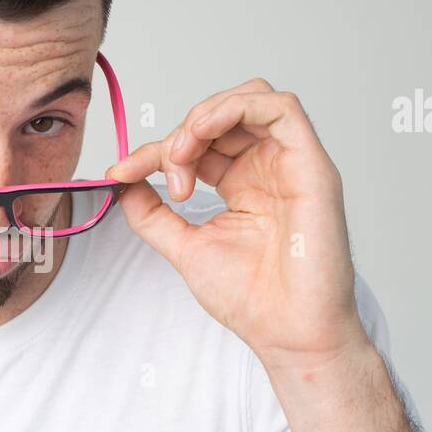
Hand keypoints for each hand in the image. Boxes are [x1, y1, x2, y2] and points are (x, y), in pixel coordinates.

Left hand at [104, 78, 369, 370]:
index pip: (197, 144)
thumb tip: (121, 184)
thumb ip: (152, 214)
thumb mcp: (184, 247)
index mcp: (243, 184)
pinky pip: (281, 108)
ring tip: (181, 151)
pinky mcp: (312, 166)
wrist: (287, 333)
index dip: (154, 150)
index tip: (120, 172)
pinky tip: (203, 130)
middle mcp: (269, 168)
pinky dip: (236, 107)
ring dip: (205, 114)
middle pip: (223, 114)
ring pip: (252, 98)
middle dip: (180, 132)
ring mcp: (292, 164)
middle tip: (162, 171)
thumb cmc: (250, 299)